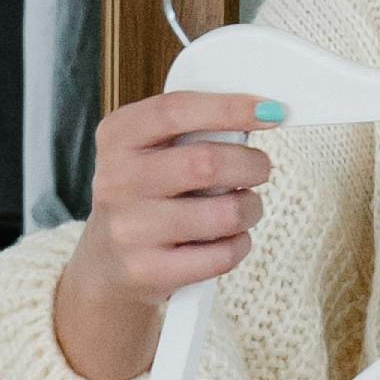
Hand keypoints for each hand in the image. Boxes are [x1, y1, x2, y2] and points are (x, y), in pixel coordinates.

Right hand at [52, 91, 278, 379]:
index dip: (230, 108)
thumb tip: (261, 116)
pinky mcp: (148, 272)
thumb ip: (191, 130)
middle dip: (251, 164)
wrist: (107, 264)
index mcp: (117, 137)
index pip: (176, 111)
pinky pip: (220, 256)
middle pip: (206, 163)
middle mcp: (116, 181)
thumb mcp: (149, 151)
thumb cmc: (145, 196)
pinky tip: (231, 239)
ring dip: (250, 208)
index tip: (271, 112)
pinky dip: (240, 244)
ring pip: (222, 214)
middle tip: (261, 168)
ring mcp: (130, 230)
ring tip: (247, 207)